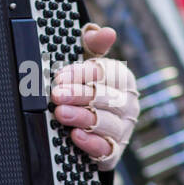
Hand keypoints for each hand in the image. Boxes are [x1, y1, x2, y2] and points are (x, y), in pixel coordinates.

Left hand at [50, 22, 138, 170]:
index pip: (107, 74)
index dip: (82, 74)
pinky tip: (75, 136)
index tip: (60, 76)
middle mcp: (127, 104)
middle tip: (56, 94)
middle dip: (79, 95)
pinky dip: (90, 143)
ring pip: (105, 123)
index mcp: (123, 79)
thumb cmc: (87, 86)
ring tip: (61, 113)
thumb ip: (92, 45)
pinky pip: (105, 150)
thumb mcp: (87, 62)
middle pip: (105, 98)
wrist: (86, 124)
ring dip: (82, 117)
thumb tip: (105, 32)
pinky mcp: (113, 152)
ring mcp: (122, 129)